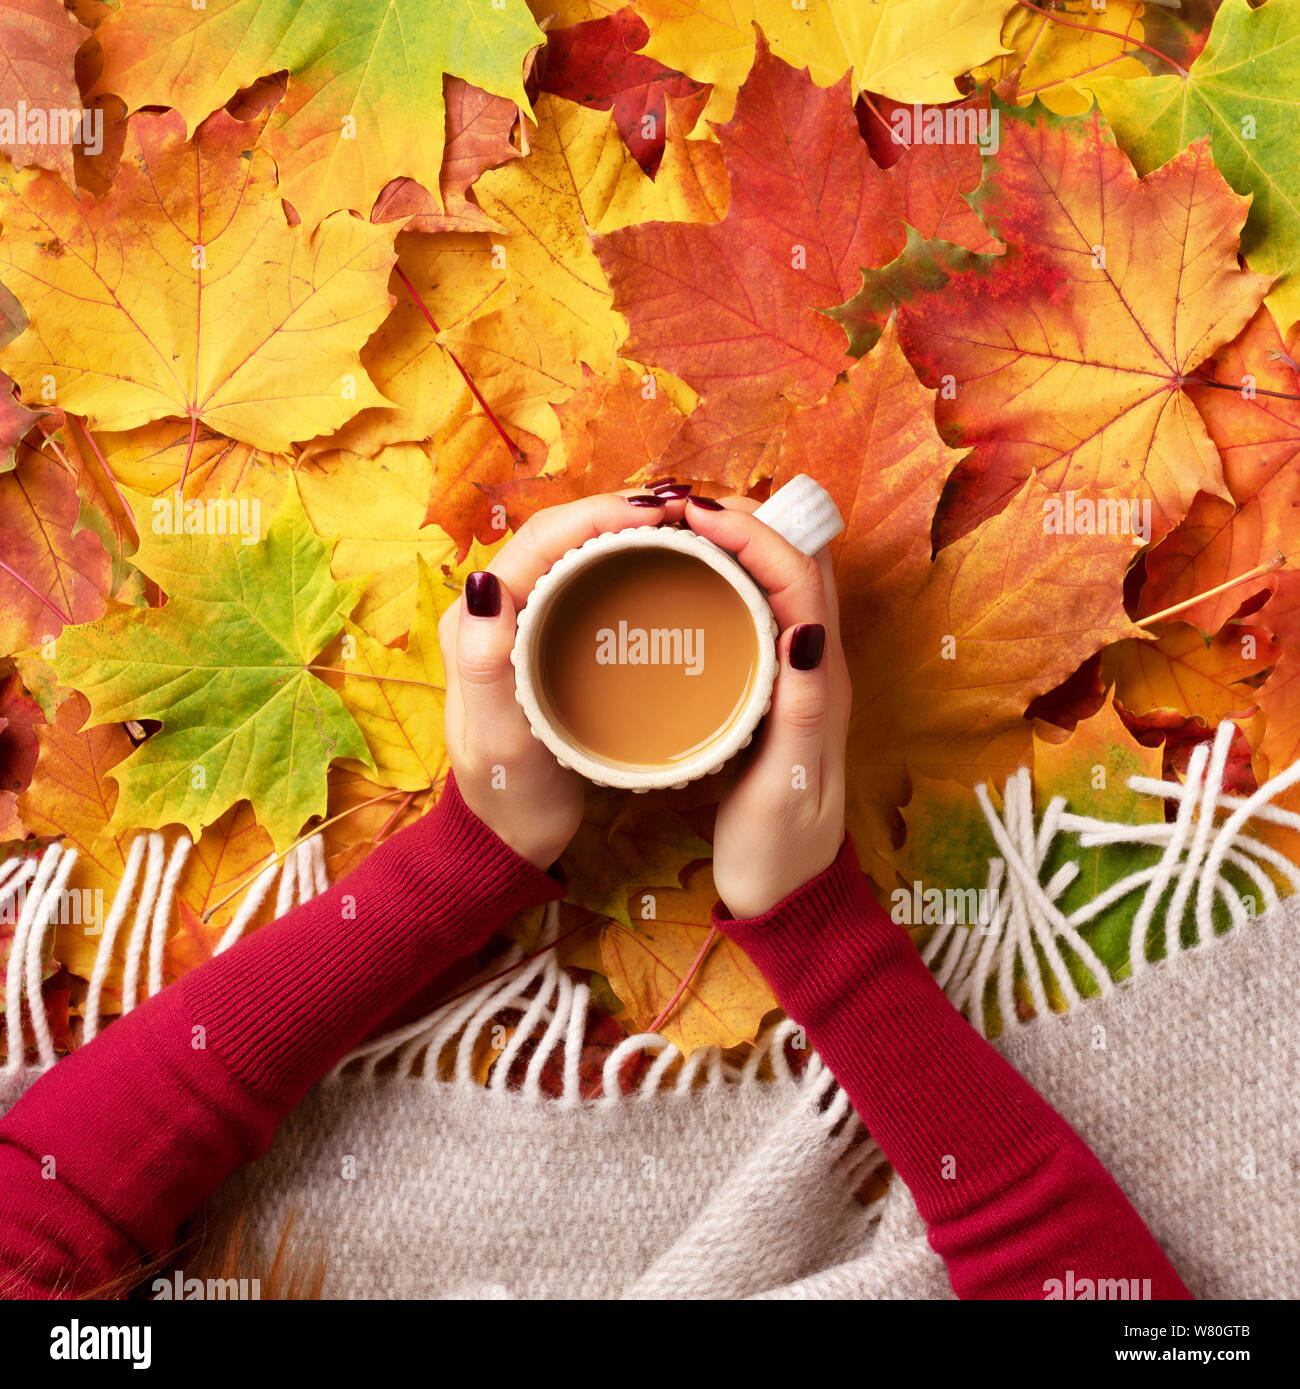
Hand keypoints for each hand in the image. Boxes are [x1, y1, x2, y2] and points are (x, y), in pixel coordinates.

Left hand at [438, 490, 690, 868]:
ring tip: (687, 530)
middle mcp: (495, 609)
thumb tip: (484, 582)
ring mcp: (523, 624)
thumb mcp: (496, 739)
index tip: (660, 512)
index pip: (540, 538)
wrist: (508, 837)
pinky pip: (590, 585)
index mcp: (476, 619)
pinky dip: (628, 565)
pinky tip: (669, 570)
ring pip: (578, 554)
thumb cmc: (503, 795)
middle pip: (562, 534)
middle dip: (620, 510)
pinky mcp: (548, 643)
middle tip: (687, 513)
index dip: (599, 512)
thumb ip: (483, 665)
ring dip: (628, 532)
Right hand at [683, 497, 851, 918]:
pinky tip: (680, 585)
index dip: (753, 531)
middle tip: (675, 510)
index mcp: (823, 680)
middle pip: (794, 562)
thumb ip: (801, 710)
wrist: (787, 895)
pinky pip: (753, 613)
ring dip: (734, 544)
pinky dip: (722, 581)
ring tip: (673, 530)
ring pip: (774, 582)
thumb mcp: (789, 786)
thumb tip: (806, 626)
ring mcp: (795, 675)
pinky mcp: (771, 690)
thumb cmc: (783, 849)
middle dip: (744, 519)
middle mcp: (816, 665)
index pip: (801, 576)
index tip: (692, 511)